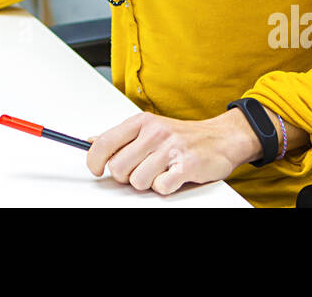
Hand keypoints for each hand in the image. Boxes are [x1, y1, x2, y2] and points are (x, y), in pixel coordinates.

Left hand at [85, 110, 256, 194]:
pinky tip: (173, 176)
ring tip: (160, 171)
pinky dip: (165, 187)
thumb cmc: (182, 136)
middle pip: (118, 168)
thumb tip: (90, 141)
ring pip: (138, 181)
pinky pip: (160, 188)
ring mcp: (170, 149)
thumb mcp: (149, 128)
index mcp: (142, 122)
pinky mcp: (186, 166)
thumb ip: (121, 136)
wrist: (221, 138)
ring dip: (148, 183)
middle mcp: (154, 132)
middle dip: (126, 176)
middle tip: (140, 170)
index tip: (96, 169)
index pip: (104, 143)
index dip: (94, 161)